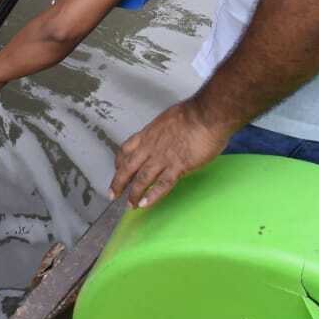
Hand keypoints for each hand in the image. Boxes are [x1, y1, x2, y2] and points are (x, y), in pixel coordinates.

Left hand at [108, 99, 233, 208]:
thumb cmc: (192, 113)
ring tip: (130, 205)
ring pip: (142, 178)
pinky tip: (145, 204)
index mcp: (148, 134)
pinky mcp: (178, 166)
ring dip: (134, 193)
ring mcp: (163, 158)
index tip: (117, 169)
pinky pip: (162, 184)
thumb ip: (162, 132)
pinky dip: (152, 196)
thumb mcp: (167, 119)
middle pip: (128, 167)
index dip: (119, 162)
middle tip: (113, 194)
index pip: (126, 149)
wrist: (206, 115)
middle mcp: (151, 147)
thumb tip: (165, 136)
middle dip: (118, 182)